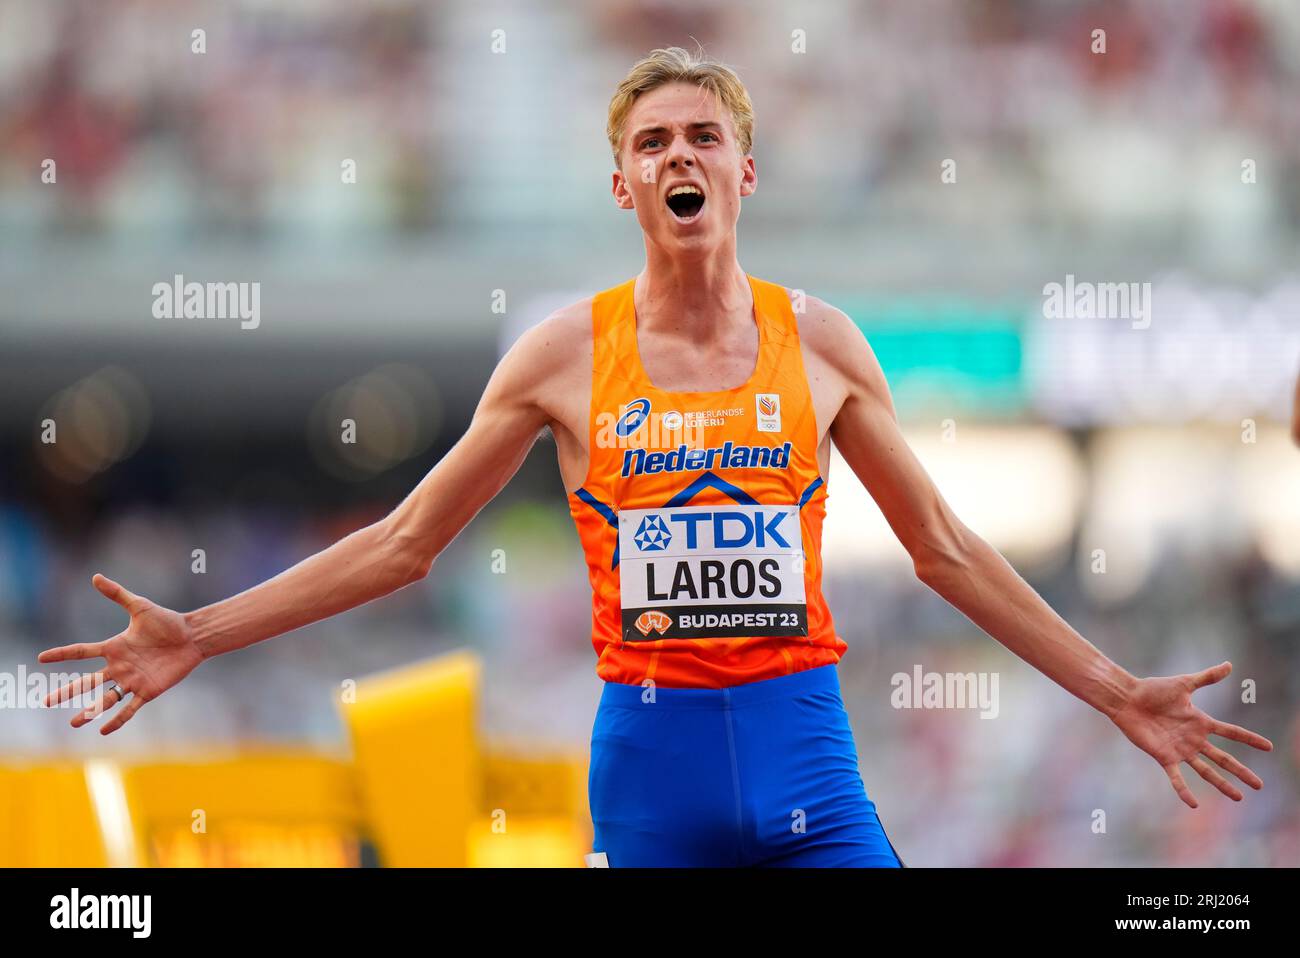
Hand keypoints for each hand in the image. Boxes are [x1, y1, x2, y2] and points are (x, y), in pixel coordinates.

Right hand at [37, 573, 204, 734]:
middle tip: (46, 700)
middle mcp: (119, 666)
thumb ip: (118, 595)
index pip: (82, 652)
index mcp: (114, 647)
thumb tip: (96, 577)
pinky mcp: (148, 691)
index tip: (41, 658)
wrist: (192, 637)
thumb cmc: (167, 621)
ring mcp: (132, 680)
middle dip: (67, 690)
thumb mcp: (140, 607)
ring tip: (73, 722)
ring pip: (105, 698)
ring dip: (89, 711)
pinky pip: (130, 708)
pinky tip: (103, 730)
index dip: (62, 655)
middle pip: (87, 681)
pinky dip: (117, 719)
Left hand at [1108, 661, 1272, 807]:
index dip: (1249, 739)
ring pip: (1206, 771)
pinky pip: (1176, 777)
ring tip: (1238, 797)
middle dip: (1241, 771)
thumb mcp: (1184, 683)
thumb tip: (1230, 665)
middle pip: (1223, 758)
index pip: (1231, 732)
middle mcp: (1194, 739)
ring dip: (1222, 784)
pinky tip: (1193, 804)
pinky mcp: (1163, 756)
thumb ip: (1207, 677)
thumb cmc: (1153, 689)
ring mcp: (1180, 750)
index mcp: (1201, 722)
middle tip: (1259, 785)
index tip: (1268, 747)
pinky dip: (1184, 790)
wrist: (1128, 698)